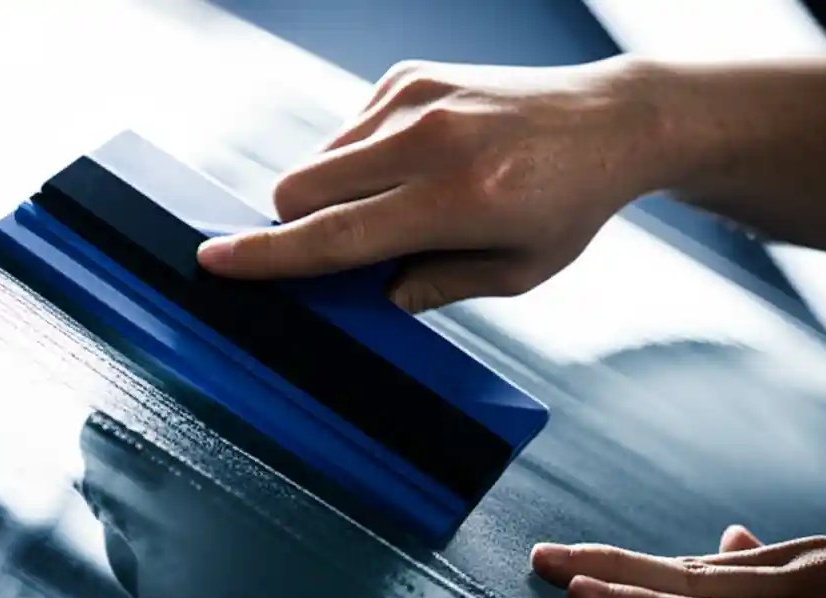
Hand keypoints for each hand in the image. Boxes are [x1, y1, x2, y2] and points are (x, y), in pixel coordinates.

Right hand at [197, 57, 671, 310]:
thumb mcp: (512, 273)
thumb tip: (362, 292)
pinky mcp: (409, 75)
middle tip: (338, 249)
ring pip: (317, 160)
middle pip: (300, 188)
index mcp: (459, 199)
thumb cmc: (565, 206)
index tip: (214, 260)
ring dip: (330, 194)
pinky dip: (358, 161)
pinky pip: (346, 132)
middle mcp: (430, 140)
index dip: (269, 256)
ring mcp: (416, 98)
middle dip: (295, 226)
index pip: (338, 236)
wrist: (611, 121)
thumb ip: (429, 287)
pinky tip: (412, 167)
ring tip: (397, 205)